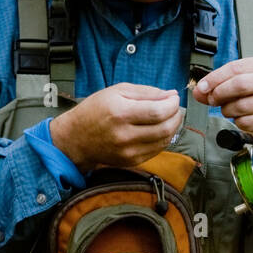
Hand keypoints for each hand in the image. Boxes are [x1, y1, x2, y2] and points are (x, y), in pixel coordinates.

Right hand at [50, 83, 182, 172]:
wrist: (76, 138)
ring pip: (164, 141)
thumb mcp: (117, 91)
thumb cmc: (96, 110)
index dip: (172, 104)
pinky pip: (157, 150)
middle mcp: (125, 135)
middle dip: (176, 116)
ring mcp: (128, 151)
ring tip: (169, 117)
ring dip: (173, 127)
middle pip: (165, 128)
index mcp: (120, 113)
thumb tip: (172, 95)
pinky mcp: (131, 161)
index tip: (174, 98)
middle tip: (175, 108)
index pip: (158, 111)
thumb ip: (147, 92)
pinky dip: (164, 139)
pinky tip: (159, 129)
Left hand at [191, 56, 252, 151]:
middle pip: (238, 85)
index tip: (202, 87)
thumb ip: (228, 83)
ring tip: (231, 110)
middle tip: (212, 100)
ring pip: (240, 106)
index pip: (236, 68)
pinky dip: (239, 123)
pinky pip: (247, 122)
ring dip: (228, 111)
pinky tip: (245, 119)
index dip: (214, 78)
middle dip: (219, 94)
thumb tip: (199, 91)